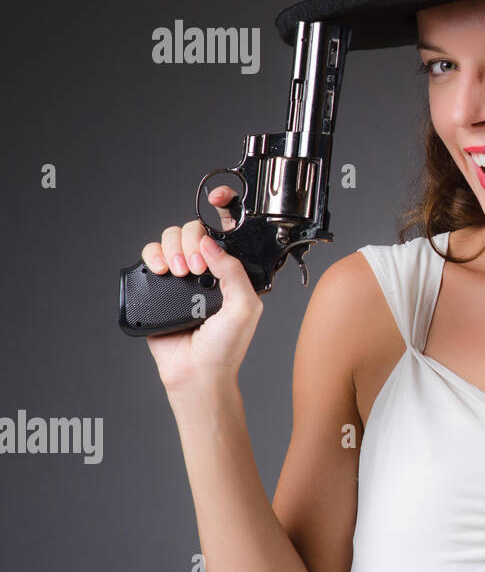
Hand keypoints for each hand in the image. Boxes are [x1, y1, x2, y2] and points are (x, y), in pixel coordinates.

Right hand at [137, 186, 263, 392]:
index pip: (228, 231)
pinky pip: (151, 256)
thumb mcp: (245, 306)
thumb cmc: (226, 346)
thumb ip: (234, 271)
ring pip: (172, 239)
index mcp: (234, 271)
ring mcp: (183, 277)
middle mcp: (208, 270)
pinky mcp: (159, 287)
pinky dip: (153, 255)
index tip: (218, 199)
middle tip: (195, 267)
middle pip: (194, 230)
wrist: (196, 373)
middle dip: (192, 240)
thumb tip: (211, 244)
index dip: (223, 209)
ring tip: (178, 273)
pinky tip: (161, 270)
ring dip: (173, 248)